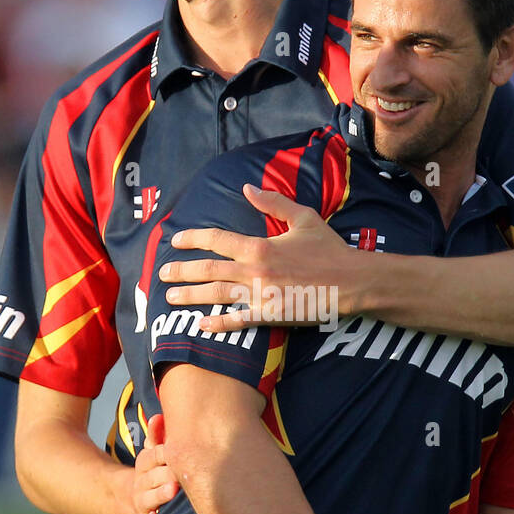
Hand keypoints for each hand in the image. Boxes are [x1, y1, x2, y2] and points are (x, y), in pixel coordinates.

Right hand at [128, 413, 178, 513]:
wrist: (130, 501)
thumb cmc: (153, 473)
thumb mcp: (152, 454)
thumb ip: (156, 436)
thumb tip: (158, 416)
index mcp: (145, 463)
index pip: (153, 455)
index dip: (165, 453)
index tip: (179, 450)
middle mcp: (141, 482)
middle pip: (153, 475)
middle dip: (167, 473)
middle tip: (181, 471)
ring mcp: (141, 501)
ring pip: (150, 497)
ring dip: (161, 494)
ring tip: (173, 489)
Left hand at [160, 183, 361, 331]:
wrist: (350, 282)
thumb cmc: (329, 249)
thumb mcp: (304, 218)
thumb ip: (273, 203)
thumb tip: (247, 189)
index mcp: (259, 245)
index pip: (217, 239)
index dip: (192, 239)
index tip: (175, 241)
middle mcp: (254, 271)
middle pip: (208, 270)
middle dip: (182, 271)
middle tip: (162, 274)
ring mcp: (260, 295)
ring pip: (216, 295)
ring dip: (190, 296)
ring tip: (170, 298)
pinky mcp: (270, 316)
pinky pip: (238, 321)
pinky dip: (217, 323)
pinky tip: (200, 325)